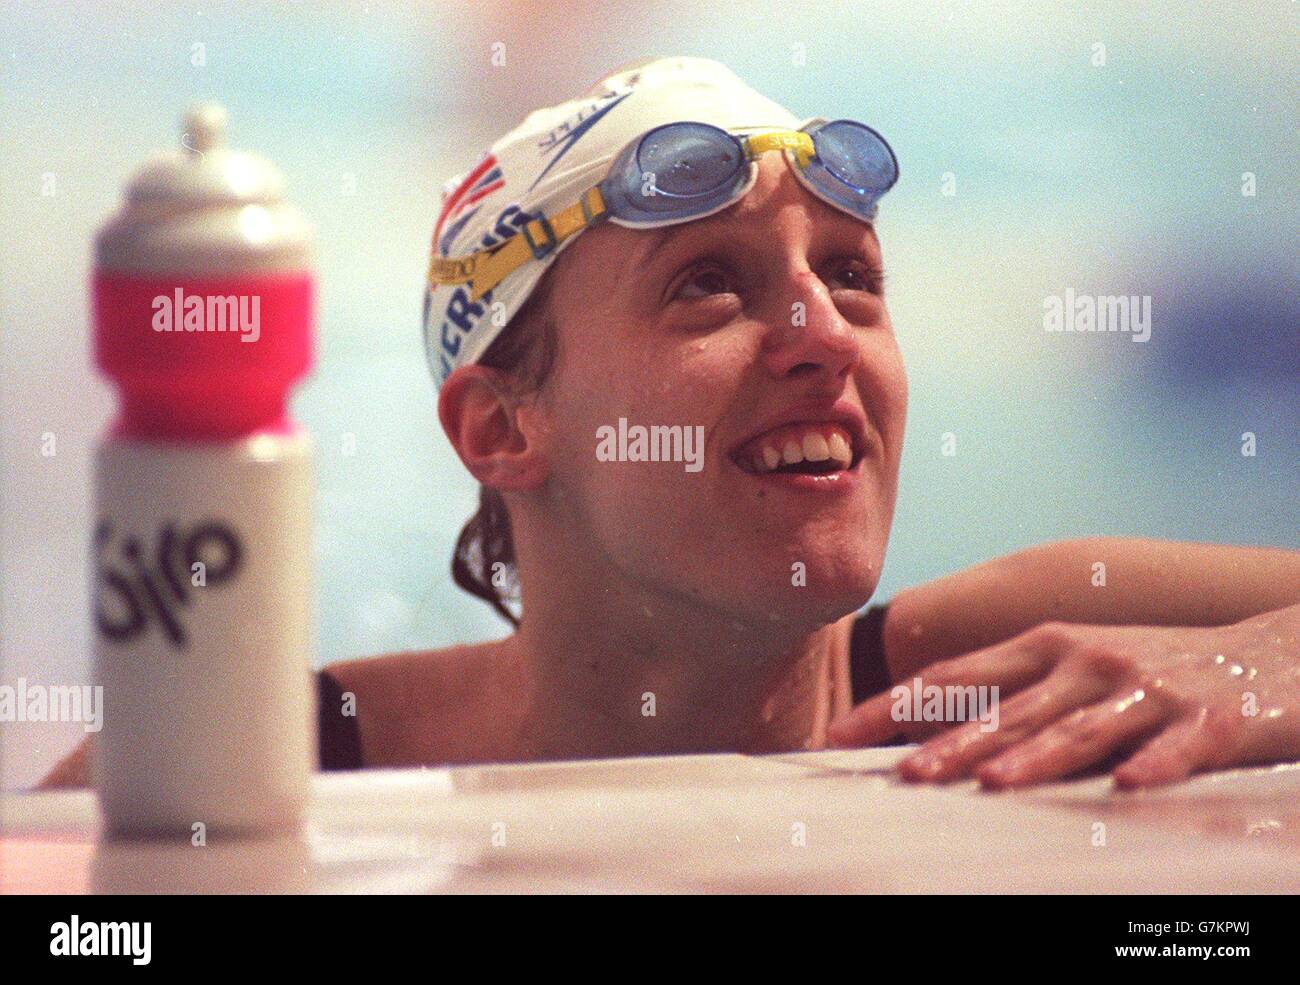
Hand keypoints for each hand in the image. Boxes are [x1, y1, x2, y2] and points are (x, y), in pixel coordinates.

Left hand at [827, 603, 1299, 788]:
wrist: (1269, 654)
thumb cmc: (1148, 671)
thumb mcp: (1071, 670)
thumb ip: (1010, 700)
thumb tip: (926, 737)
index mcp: (1043, 649)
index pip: (953, 677)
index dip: (894, 706)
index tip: (837, 734)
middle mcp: (1085, 662)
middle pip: (1008, 710)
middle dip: (953, 742)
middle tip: (906, 774)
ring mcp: (1146, 687)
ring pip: (1082, 729)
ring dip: (1037, 758)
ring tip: (994, 784)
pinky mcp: (1212, 717)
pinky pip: (1178, 748)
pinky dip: (1154, 765)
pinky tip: (1128, 786)